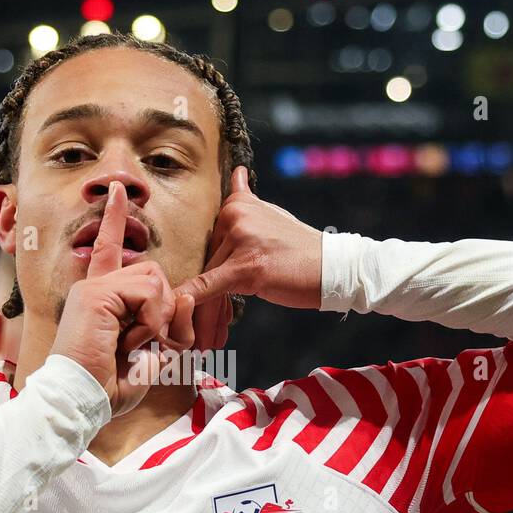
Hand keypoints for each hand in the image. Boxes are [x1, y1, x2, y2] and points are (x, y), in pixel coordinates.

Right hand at [50, 180, 195, 414]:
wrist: (79, 402)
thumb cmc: (107, 387)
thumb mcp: (150, 358)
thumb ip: (170, 329)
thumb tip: (187, 297)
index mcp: (101, 298)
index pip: (110, 250)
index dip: (116, 220)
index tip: (118, 191)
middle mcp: (94, 286)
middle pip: (154, 273)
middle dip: (166, 310)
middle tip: (148, 342)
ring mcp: (93, 288)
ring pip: (155, 280)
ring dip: (158, 318)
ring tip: (134, 343)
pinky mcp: (96, 294)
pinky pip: (147, 292)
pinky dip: (151, 320)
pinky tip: (132, 339)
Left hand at [176, 166, 323, 350]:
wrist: (335, 267)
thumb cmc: (300, 249)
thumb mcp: (271, 214)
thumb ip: (247, 201)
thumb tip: (236, 172)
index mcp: (236, 204)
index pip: (210, 245)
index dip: (208, 276)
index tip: (204, 303)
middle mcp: (234, 216)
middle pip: (208, 265)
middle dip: (205, 301)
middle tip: (206, 334)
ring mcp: (240, 239)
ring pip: (208, 281)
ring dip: (206, 315)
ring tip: (207, 341)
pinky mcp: (245, 266)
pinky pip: (210, 287)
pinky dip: (193, 303)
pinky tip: (177, 317)